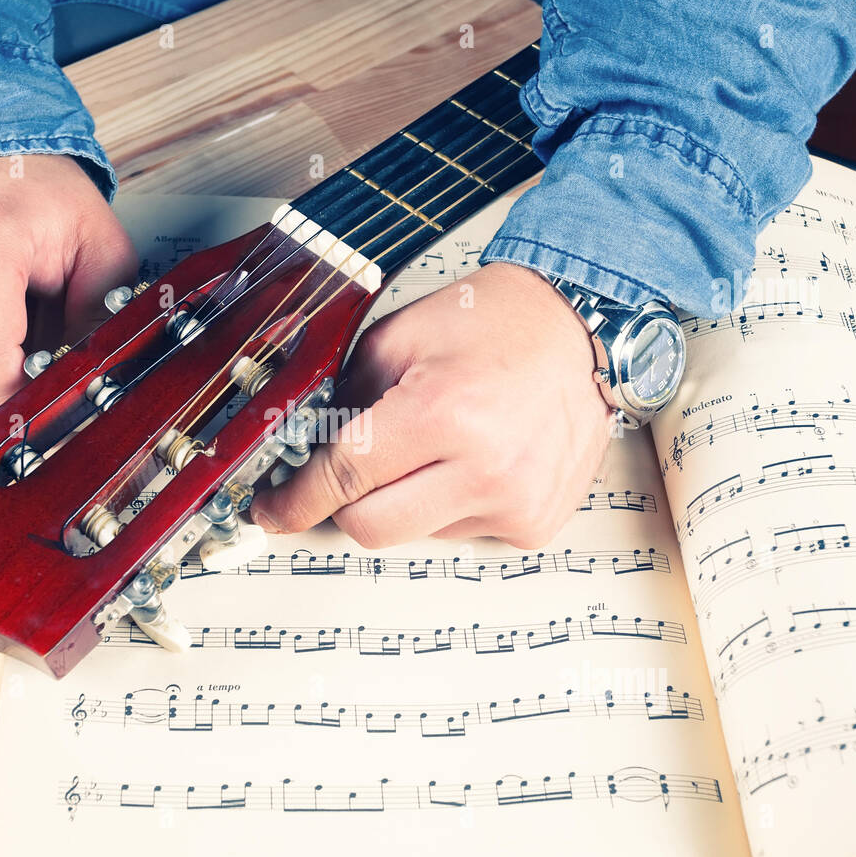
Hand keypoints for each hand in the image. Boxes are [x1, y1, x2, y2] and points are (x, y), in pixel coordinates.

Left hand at [248, 262, 614, 547]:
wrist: (582, 327)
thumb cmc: (500, 322)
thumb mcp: (400, 337)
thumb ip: (344, 394)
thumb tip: (302, 445)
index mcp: (443, 412)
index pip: (344, 477)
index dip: (296, 499)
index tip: (273, 509)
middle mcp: (484, 466)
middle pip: (371, 527)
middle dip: (346, 501)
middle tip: (350, 470)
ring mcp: (515, 501)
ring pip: (415, 531)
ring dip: (407, 497)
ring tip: (440, 443)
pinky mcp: (535, 522)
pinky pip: (462, 534)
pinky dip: (451, 504)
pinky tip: (473, 460)